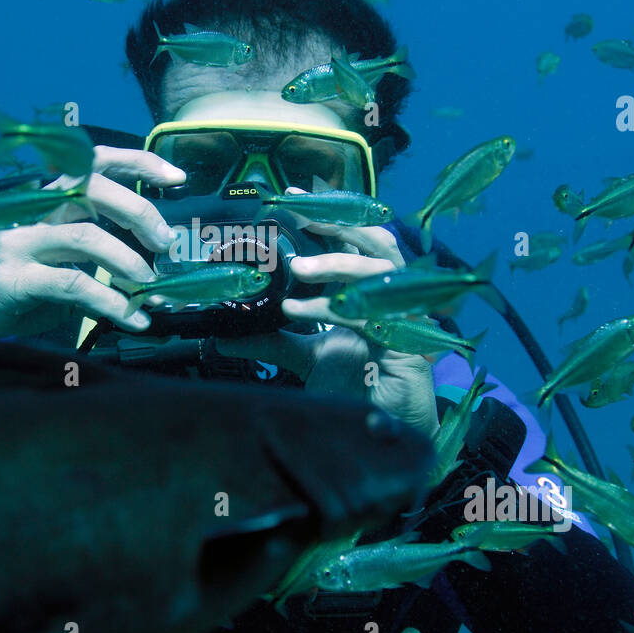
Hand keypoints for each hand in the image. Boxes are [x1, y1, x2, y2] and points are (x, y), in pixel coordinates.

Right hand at [0, 147, 184, 350]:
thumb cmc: (8, 284)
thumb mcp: (52, 261)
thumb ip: (91, 256)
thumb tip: (151, 270)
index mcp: (42, 198)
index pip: (91, 161)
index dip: (136, 162)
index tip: (177, 176)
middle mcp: (29, 210)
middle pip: (92, 188)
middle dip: (139, 211)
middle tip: (165, 243)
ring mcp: (17, 242)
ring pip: (87, 236)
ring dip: (128, 261)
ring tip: (150, 287)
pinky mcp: (12, 279)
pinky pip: (73, 285)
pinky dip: (111, 303)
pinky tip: (131, 319)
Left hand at [215, 203, 440, 438]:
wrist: (385, 436)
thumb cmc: (355, 392)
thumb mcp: (305, 359)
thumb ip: (272, 341)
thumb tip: (225, 334)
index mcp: (370, 293)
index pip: (354, 241)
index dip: (327, 216)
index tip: (291, 197)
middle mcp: (391, 297)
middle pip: (374, 241)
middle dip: (337, 221)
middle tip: (298, 209)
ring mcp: (404, 317)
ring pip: (379, 269)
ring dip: (337, 261)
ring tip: (298, 265)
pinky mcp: (408, 344)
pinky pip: (368, 315)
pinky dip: (331, 308)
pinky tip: (298, 310)